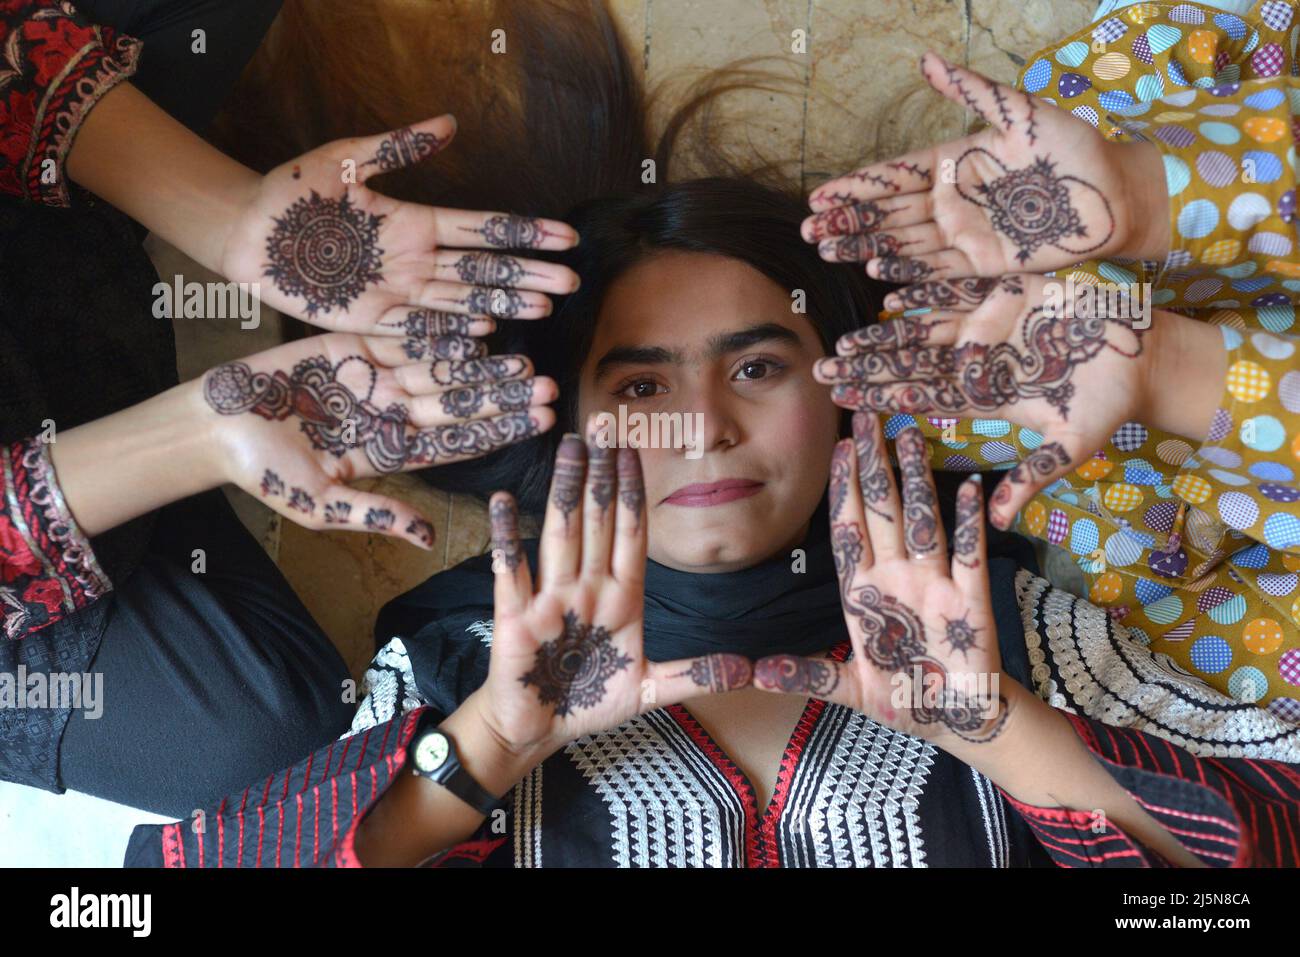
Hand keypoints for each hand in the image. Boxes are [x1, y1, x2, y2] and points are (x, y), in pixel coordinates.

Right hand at [199, 330, 555, 546]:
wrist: (214, 422)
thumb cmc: (263, 471)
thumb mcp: (320, 504)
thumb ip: (377, 513)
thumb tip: (430, 541)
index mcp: (390, 452)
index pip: (457, 443)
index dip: (498, 432)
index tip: (539, 422)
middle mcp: (392, 415)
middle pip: (458, 404)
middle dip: (503, 396)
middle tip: (550, 386)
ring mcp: (375, 380)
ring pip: (439, 369)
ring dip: (481, 364)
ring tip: (525, 357)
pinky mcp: (353, 347)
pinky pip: (402, 337)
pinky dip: (437, 331)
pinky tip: (477, 326)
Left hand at [220, 114, 580, 333]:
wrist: (245, 231)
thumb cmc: (291, 192)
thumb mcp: (346, 160)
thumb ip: (399, 147)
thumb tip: (450, 124)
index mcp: (414, 222)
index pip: (482, 228)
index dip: (524, 233)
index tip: (565, 236)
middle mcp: (414, 260)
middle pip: (483, 270)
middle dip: (528, 275)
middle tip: (571, 282)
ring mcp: (397, 292)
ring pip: (462, 301)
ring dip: (504, 305)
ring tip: (544, 306)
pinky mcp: (372, 319)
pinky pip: (420, 329)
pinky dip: (452, 333)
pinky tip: (488, 334)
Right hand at [477, 426, 751, 754]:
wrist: (535, 730)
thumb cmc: (588, 704)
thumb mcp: (648, 691)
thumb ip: (694, 676)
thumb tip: (749, 671)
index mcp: (621, 600)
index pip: (631, 535)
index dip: (635, 494)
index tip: (634, 452)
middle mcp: (587, 589)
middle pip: (597, 522)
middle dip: (602, 476)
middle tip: (603, 426)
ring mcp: (551, 599)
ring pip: (561, 535)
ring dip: (565, 491)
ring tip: (569, 448)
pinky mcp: (516, 618)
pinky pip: (512, 571)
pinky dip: (506, 537)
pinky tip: (503, 502)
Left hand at [752, 413, 1009, 748]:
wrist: (956, 722)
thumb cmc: (902, 701)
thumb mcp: (847, 689)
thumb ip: (806, 675)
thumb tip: (754, 673)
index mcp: (863, 593)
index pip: (848, 530)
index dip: (842, 490)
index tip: (837, 449)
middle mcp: (896, 578)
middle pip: (882, 512)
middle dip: (874, 466)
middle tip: (869, 418)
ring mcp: (933, 585)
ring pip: (921, 521)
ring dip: (916, 480)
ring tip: (910, 435)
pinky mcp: (970, 601)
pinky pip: (969, 555)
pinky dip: (969, 524)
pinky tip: (970, 488)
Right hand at [802, 53, 1164, 280]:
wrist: (1115, 195)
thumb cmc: (1074, 148)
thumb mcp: (1020, 112)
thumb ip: (971, 91)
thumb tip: (927, 61)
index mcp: (953, 161)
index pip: (892, 176)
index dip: (856, 186)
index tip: (820, 193)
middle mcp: (951, 199)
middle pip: (888, 212)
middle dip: (848, 220)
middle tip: (810, 229)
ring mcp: (964, 233)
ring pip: (903, 241)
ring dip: (865, 246)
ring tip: (828, 249)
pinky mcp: (983, 262)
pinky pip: (936, 268)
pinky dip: (906, 271)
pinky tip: (875, 271)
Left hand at [813, 274, 1147, 527]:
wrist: (1146, 359)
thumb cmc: (1108, 406)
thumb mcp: (1068, 446)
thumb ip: (1031, 478)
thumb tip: (997, 519)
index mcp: (984, 395)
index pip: (922, 398)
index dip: (883, 399)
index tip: (843, 403)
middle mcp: (978, 361)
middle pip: (913, 364)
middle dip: (868, 367)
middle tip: (822, 369)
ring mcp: (992, 327)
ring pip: (927, 328)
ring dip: (887, 332)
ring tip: (847, 337)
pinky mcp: (1012, 295)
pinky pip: (964, 293)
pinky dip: (931, 293)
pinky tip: (892, 296)